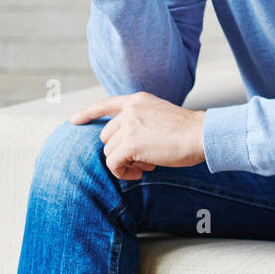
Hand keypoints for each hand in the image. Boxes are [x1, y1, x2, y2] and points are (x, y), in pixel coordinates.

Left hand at [69, 91, 205, 179]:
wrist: (201, 134)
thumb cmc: (187, 130)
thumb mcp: (160, 115)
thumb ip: (141, 121)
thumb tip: (126, 145)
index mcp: (138, 100)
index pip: (105, 103)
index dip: (87, 113)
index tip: (74, 120)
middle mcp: (130, 110)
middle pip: (107, 135)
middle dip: (120, 149)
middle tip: (142, 158)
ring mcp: (128, 126)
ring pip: (109, 151)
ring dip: (124, 162)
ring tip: (145, 165)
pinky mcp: (129, 144)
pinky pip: (113, 164)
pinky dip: (123, 172)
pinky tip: (139, 173)